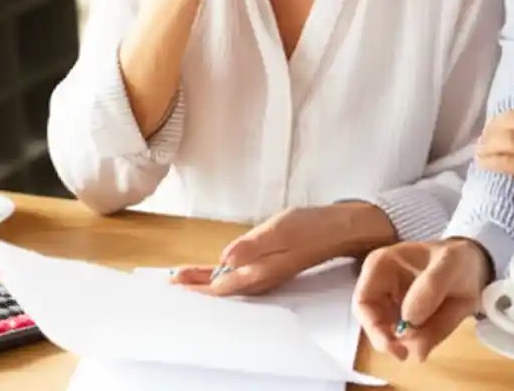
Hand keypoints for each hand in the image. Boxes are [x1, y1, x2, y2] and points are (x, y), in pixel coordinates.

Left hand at [171, 202, 395, 296]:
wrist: (340, 228)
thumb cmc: (312, 226)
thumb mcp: (279, 229)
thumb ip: (250, 246)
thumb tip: (224, 259)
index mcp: (260, 273)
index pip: (219, 286)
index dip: (195, 284)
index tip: (174, 281)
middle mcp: (261, 279)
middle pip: (222, 288)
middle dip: (197, 285)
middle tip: (173, 281)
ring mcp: (267, 274)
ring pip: (230, 282)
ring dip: (208, 280)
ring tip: (187, 277)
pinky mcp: (272, 266)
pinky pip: (240, 275)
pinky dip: (223, 273)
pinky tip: (219, 269)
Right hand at [353, 239, 489, 361]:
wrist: (474, 265)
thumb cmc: (457, 258)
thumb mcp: (450, 265)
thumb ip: (430, 290)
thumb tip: (408, 324)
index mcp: (381, 265)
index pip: (363, 302)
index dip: (374, 328)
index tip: (396, 346)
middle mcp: (379, 285)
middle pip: (371, 322)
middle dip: (388, 340)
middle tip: (407, 354)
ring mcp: (390, 303)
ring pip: (387, 333)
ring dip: (405, 342)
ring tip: (427, 339)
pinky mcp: (403, 318)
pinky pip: (404, 336)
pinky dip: (415, 341)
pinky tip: (430, 335)